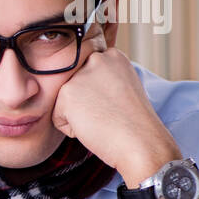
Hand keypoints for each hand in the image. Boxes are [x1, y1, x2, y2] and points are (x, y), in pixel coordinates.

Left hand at [51, 46, 178, 182]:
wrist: (140, 142)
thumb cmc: (133, 123)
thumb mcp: (124, 88)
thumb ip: (104, 79)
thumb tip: (85, 87)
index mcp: (112, 56)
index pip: (88, 76)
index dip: (99, 96)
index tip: (115, 104)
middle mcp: (95, 59)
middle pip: (74, 87)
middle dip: (86, 104)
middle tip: (108, 113)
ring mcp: (80, 75)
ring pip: (65, 102)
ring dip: (79, 117)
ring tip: (102, 119)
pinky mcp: (67, 93)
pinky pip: (58, 118)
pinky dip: (72, 129)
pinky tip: (94, 127)